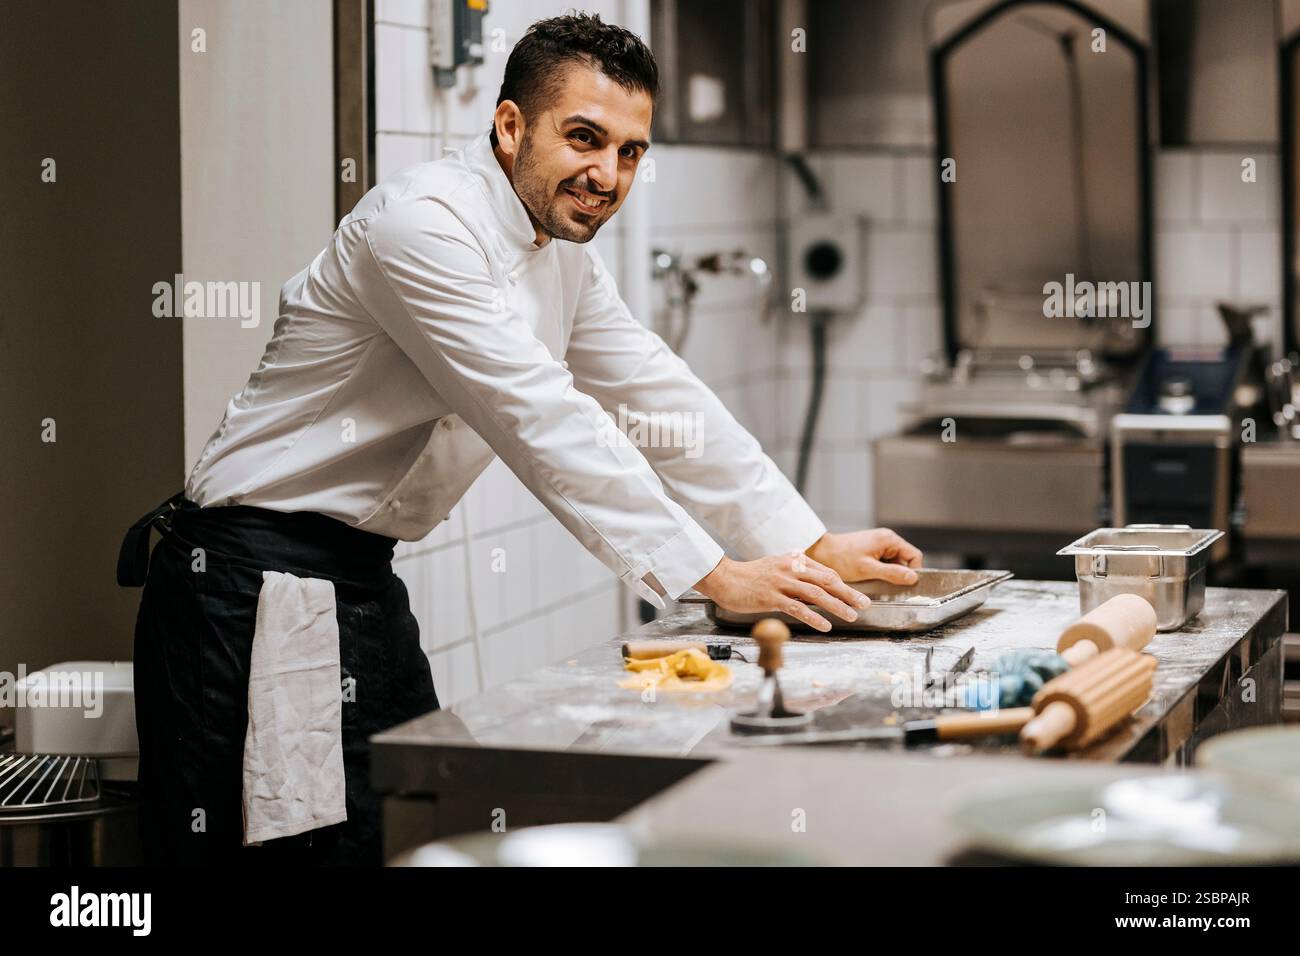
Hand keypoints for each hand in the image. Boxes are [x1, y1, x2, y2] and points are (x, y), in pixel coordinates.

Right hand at [693, 552, 869, 632]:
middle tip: (864, 604)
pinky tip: (825, 625)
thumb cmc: (749, 575)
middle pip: (826, 581)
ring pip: (816, 594)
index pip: (825, 572)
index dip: (842, 584)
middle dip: (848, 593)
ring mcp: (781, 582)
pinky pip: (798, 608)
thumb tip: (811, 575)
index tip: (854, 595)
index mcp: (794, 560)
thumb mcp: (776, 565)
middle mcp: (791, 568)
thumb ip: (794, 569)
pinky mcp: (771, 597)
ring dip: (837, 605)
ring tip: (851, 615)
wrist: (725, 578)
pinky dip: (814, 617)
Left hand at [805, 528, 922, 584]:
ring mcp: (879, 544)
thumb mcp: (869, 569)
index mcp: (889, 539)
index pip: (914, 556)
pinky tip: (870, 576)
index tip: (904, 584)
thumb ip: (893, 573)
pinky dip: (880, 571)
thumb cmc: (841, 558)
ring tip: (874, 579)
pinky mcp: (871, 549)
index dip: (913, 571)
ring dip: (888, 573)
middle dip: (898, 574)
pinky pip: (884, 562)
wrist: (821, 552)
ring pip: (894, 563)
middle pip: (905, 560)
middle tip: (886, 585)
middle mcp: (886, 539)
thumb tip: (913, 578)